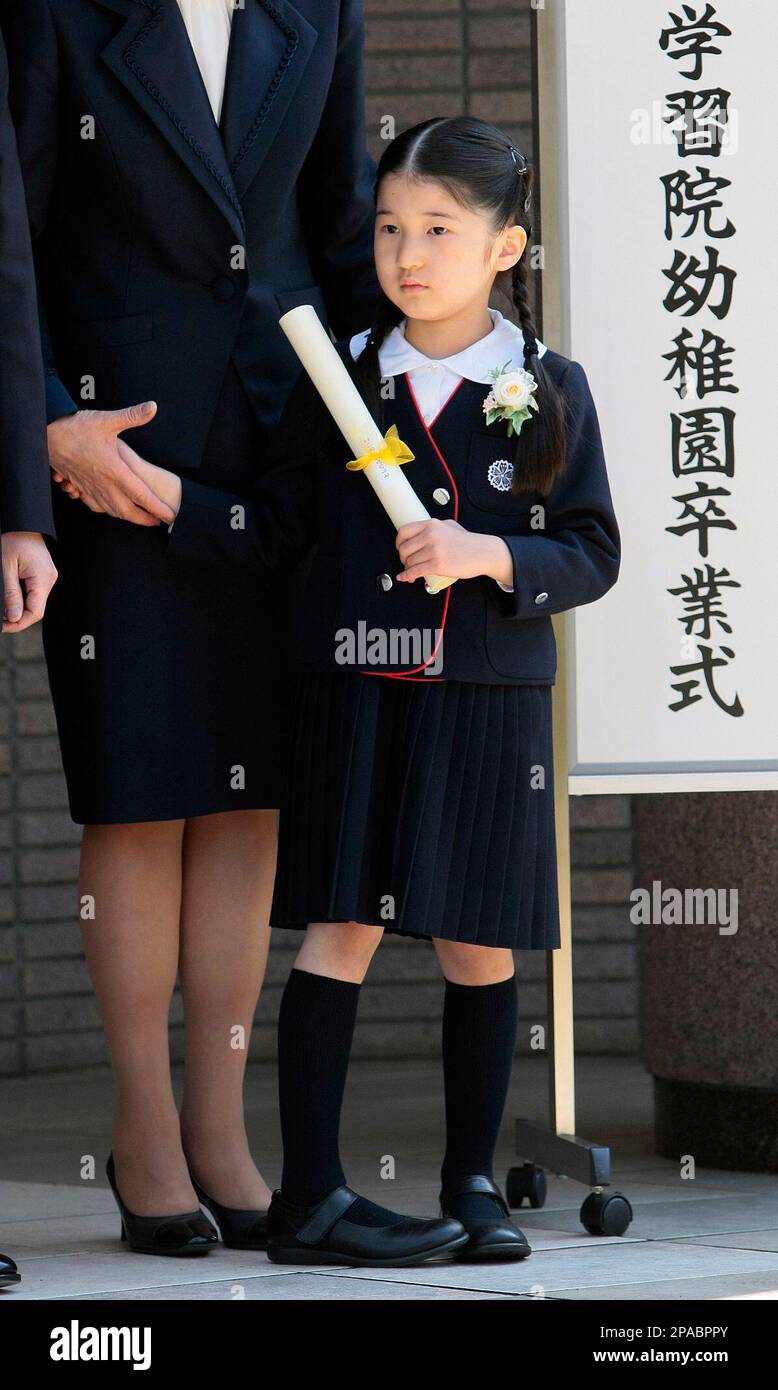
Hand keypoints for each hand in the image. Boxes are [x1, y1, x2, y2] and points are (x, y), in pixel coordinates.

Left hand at [1, 532, 57, 631]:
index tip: (2, 626)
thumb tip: (14, 618)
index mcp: (43, 578)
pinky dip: (22, 597)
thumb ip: (11, 594)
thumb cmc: (12, 538)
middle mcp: (49, 579)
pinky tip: (11, 596)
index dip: (18, 623)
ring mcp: (48, 576)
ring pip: (35, 601)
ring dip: (19, 607)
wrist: (21, 520)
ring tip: (4, 607)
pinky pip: (34, 591)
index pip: (35, 612)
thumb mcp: (5, 567)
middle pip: (36, 609)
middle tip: (0, 619)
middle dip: (17, 617)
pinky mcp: (43, 573)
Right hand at [47, 402, 176, 525]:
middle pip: (127, 511)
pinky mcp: (78, 487)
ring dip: (127, 517)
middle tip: (157, 521)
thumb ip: (132, 415)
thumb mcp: (107, 420)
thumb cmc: (75, 427)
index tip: (170, 516)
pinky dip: (106, 511)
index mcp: (115, 471)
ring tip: (139, 518)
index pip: (142, 495)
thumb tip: (152, 407)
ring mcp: (90, 488)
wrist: (45, 435)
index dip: (157, 508)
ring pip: (111, 511)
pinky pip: (95, 506)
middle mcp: (103, 484)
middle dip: (144, 519)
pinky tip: (111, 508)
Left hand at [395, 518, 513, 584]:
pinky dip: (407, 576)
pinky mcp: (437, 565)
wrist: (483, 552)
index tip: (400, 548)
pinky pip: (415, 572)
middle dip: (403, 558)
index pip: (404, 531)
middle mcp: (430, 535)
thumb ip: (434, 527)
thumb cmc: (468, 541)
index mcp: (431, 524)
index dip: (398, 542)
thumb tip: (419, 534)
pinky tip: (406, 578)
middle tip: (407, 562)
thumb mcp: (449, 526)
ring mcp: (434, 550)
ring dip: (407, 569)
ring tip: (411, 572)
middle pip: (404, 549)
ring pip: (409, 562)